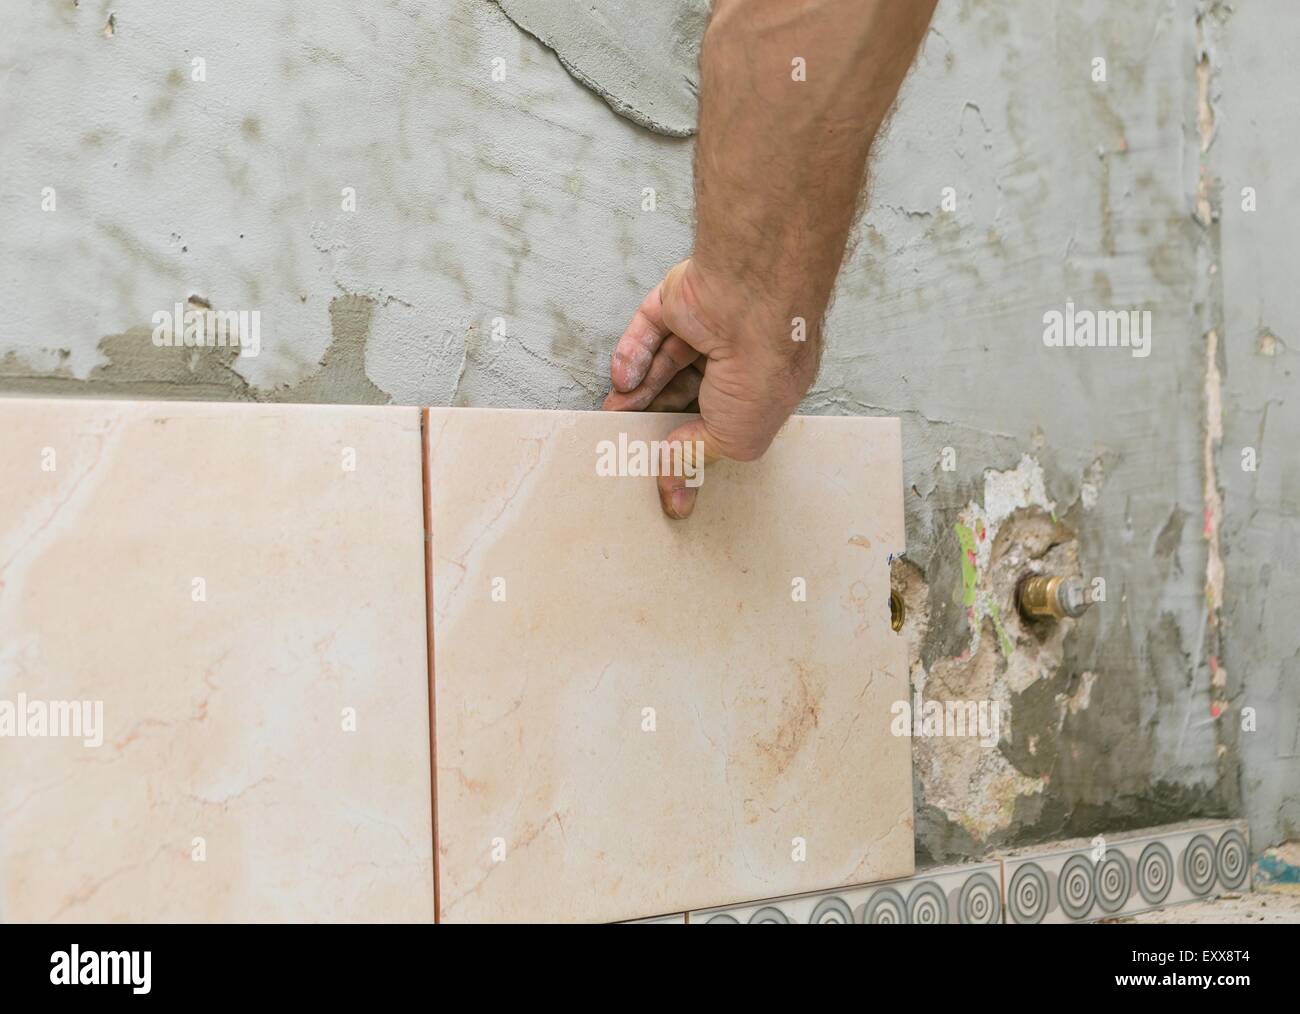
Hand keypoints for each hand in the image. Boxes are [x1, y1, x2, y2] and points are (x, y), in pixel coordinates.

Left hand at [602, 258, 817, 518]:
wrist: (747, 306)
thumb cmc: (762, 370)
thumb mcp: (736, 438)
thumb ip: (698, 457)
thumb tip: (673, 484)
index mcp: (764, 387)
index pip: (723, 418)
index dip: (694, 441)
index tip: (666, 466)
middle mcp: (739, 355)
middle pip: (687, 392)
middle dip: (656, 415)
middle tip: (628, 436)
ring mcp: (708, 326)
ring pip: (664, 363)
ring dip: (639, 390)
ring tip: (615, 412)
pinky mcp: (679, 301)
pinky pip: (649, 329)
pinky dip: (633, 353)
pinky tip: (622, 379)